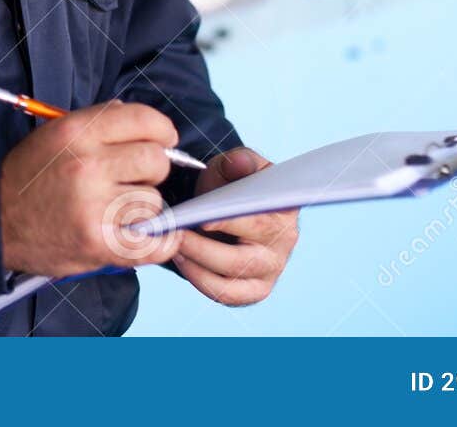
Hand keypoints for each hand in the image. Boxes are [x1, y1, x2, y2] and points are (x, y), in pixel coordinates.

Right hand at [0, 100, 185, 278]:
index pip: (144, 120)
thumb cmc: (28, 176)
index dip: (163, 131)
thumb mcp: (55, 134)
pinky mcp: (97, 243)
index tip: (164, 141)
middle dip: (153, 169)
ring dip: (144, 208)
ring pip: (153, 202)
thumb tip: (144, 122)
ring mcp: (94, 206)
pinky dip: (161, 242)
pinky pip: (152, 243)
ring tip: (121, 209)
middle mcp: (88, 164)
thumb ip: (99, 123)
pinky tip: (157, 237)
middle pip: (155, 160)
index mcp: (78, 132)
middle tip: (137, 178)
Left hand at [173, 147, 298, 305]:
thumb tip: (239, 163)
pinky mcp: (255, 290)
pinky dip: (200, 281)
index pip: (258, 222)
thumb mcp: (232, 167)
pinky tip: (181, 261)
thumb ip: (237, 160)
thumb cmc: (232, 186)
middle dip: (202, 248)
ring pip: (231, 281)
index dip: (230, 223)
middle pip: (242, 259)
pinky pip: (226, 295)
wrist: (230, 208)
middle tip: (174, 234)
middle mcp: (283, 244)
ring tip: (173, 246)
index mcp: (283, 211)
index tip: (203, 220)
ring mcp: (271, 271)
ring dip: (196, 265)